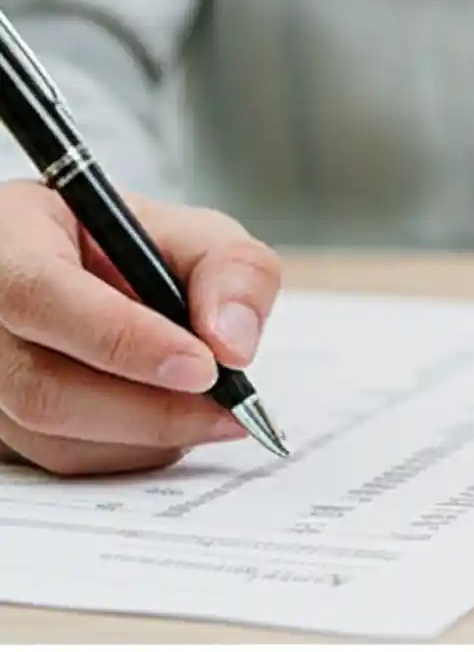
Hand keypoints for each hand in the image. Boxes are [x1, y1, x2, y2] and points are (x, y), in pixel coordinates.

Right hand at [0, 181, 281, 475]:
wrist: (87, 270)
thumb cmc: (135, 248)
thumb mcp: (195, 233)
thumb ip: (232, 270)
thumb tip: (233, 345)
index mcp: (9, 242)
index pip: (42, 296)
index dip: (124, 340)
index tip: (203, 366)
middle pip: (42, 386)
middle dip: (151, 410)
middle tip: (230, 411)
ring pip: (52, 435)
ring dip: (147, 437)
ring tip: (212, 414)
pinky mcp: (0, 424)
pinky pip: (59, 458)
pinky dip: (130, 451)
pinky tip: (173, 422)